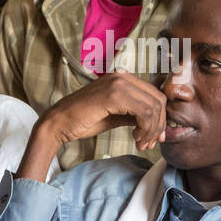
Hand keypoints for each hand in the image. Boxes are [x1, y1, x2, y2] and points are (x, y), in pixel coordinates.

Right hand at [17, 71, 166, 180]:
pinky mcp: (113, 95)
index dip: (160, 118)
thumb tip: (156, 123)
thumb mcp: (116, 116)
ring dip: (151, 130)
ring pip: (153, 107)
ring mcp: (118, 84)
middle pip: (158, 100)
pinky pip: (143, 112)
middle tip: (150, 143)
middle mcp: (122, 76)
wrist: (59, 123)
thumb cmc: (84, 120)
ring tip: (141, 143)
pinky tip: (135, 138)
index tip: (155, 137)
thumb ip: (135, 115)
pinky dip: (145, 128)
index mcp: (123, 78)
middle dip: (158, 125)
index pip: (154, 95)